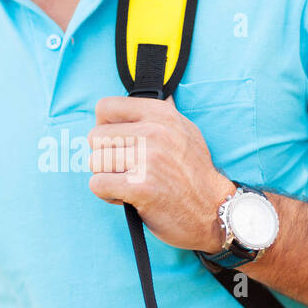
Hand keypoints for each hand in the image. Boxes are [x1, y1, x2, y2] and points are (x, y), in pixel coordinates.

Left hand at [88, 96, 229, 251]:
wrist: (213, 211)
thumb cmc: (194, 173)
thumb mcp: (184, 131)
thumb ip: (158, 115)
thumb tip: (135, 97)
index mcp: (161, 113)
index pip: (105, 107)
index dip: (104, 127)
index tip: (117, 142)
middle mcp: (154, 131)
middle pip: (95, 136)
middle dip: (105, 156)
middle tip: (127, 169)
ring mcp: (147, 159)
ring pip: (95, 161)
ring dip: (107, 177)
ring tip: (130, 183)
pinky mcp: (139, 186)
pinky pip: (97, 184)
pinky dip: (108, 195)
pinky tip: (128, 197)